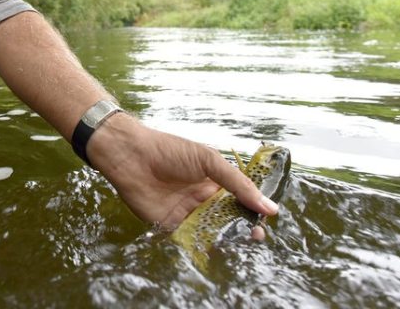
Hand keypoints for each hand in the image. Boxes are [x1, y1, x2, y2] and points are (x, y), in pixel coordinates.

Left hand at [86, 112, 278, 229]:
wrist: (131, 155)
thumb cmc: (169, 150)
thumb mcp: (208, 160)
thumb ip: (237, 183)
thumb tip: (268, 206)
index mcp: (213, 183)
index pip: (239, 201)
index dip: (252, 211)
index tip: (265, 220)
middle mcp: (201, 200)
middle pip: (227, 220)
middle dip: (242, 229)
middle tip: (254, 235)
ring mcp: (186, 213)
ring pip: (211, 232)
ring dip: (225, 239)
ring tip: (238, 241)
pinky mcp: (169, 225)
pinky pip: (189, 239)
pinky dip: (202, 245)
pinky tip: (214, 247)